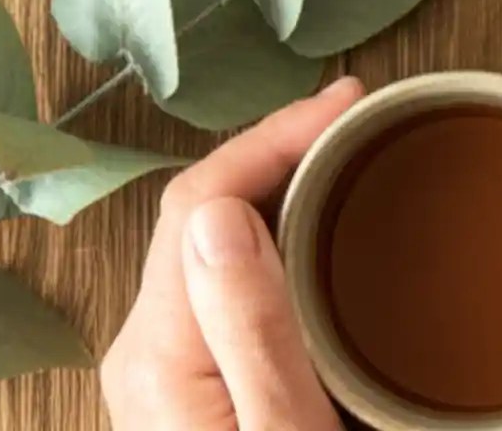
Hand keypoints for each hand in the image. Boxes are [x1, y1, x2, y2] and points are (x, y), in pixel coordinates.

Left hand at [100, 77, 364, 429]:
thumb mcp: (285, 429)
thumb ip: (251, 331)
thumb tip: (221, 214)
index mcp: (162, 352)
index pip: (199, 202)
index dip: (269, 138)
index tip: (342, 104)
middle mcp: (147, 346)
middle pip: (201, 210)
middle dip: (276, 149)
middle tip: (354, 118)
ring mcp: (165, 360)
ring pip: (214, 238)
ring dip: (274, 185)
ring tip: (342, 152)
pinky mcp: (190, 375)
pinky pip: (226, 274)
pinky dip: (273, 231)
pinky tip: (315, 225)